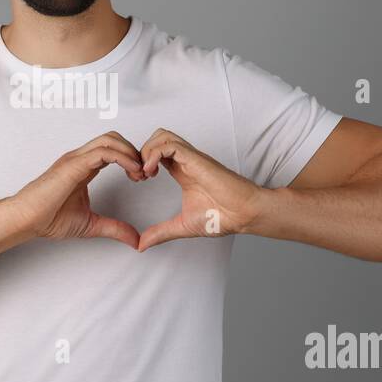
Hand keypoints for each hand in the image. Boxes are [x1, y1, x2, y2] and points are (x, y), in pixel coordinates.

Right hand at [5, 132, 148, 248]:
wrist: (25, 219)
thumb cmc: (48, 219)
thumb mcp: (91, 225)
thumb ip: (114, 229)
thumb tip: (135, 240)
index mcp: (83, 167)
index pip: (112, 149)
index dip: (131, 159)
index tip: (142, 177)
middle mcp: (79, 158)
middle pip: (114, 138)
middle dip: (134, 151)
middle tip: (145, 173)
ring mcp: (76, 159)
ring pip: (110, 139)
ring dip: (131, 152)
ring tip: (140, 173)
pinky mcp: (74, 164)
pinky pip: (104, 152)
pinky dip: (123, 158)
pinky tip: (132, 172)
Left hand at [136, 128, 263, 251]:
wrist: (244, 214)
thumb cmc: (222, 216)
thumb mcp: (182, 226)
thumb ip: (161, 233)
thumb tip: (142, 245)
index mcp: (182, 171)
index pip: (156, 152)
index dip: (141, 161)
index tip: (138, 180)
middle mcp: (186, 161)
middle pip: (157, 137)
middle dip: (140, 152)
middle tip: (139, 175)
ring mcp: (191, 158)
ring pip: (162, 136)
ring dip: (147, 151)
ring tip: (145, 173)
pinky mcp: (196, 159)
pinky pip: (170, 145)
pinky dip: (154, 154)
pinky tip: (152, 172)